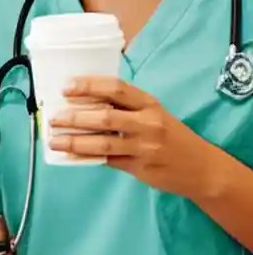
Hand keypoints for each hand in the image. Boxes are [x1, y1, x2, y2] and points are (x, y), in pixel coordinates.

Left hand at [48, 77, 219, 197]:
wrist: (202, 168)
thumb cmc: (171, 136)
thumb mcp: (153, 114)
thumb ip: (124, 108)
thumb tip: (82, 103)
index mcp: (149, 104)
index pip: (116, 89)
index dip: (89, 86)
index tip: (66, 87)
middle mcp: (148, 123)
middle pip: (106, 117)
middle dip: (75, 117)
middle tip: (53, 117)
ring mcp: (144, 147)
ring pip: (103, 142)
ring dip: (75, 141)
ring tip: (54, 140)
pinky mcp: (140, 167)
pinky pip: (107, 160)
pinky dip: (86, 157)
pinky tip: (70, 155)